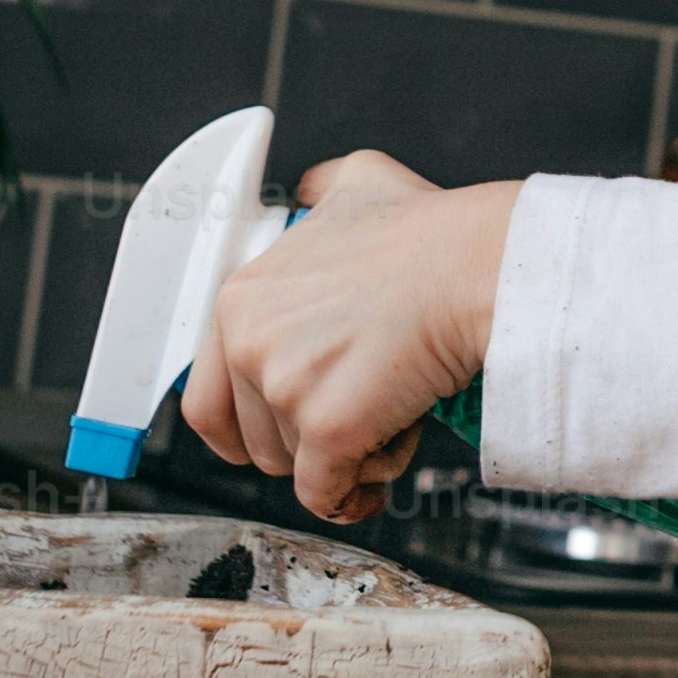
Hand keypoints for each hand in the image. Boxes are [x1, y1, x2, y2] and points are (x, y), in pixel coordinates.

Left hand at [182, 165, 509, 519]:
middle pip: (254, 440)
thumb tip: (315, 190)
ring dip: (340, 459)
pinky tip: (376, 480)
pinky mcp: (328, 428)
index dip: (244, 427)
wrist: (472, 267)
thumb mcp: (356, 183)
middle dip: (302, 443)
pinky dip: (354, 494)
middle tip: (352, 421)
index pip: (205, 397)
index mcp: (241, 299)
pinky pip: (326, 492)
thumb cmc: (430, 232)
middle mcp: (250, 343)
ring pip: (296, 466)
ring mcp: (285, 388)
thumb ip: (320, 194)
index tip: (271, 437)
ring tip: (385, 420)